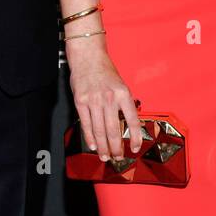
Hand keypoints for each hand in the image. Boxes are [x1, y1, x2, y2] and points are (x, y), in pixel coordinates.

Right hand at [68, 44, 142, 162]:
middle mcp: (109, 98)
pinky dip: (90, 137)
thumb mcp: (121, 85)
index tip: (134, 148)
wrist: (88, 57)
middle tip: (118, 158)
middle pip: (114, 130)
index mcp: (123, 94)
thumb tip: (128, 125)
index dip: (134, 137)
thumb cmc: (105, 71)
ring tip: (105, 157)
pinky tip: (93, 146)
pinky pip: (86, 124)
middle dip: (116, 148)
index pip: (132, 121)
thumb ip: (124, 104)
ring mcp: (94, 101)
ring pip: (99, 131)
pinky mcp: (80, 102)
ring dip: (103, 147)